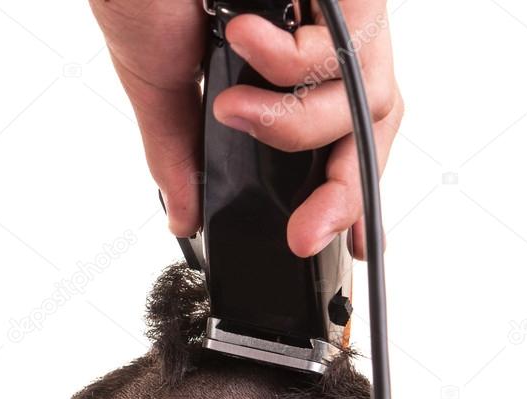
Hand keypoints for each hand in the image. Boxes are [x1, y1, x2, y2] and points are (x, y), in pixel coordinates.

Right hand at [90, 0, 402, 259]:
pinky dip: (285, 61)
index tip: (339, 247)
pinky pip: (338, 55)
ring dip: (289, 122)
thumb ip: (177, 156)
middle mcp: (317, 51)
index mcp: (279, 79)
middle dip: (342, 194)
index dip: (344, 195)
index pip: (333, 145)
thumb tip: (184, 215)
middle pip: (366, 136)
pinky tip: (241, 35)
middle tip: (306, 231)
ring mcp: (333, 22)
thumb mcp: (159, 89)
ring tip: (230, 106)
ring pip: (360, 106)